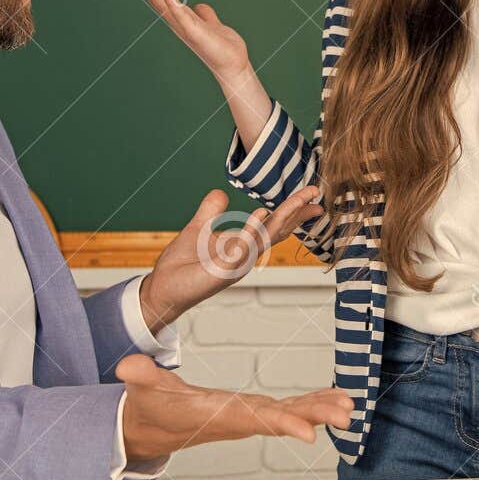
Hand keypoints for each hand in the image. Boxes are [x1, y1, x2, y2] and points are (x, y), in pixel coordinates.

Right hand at [118, 354, 352, 461]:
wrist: (152, 428)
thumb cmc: (150, 408)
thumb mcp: (141, 391)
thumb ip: (138, 378)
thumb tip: (126, 368)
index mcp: (218, 415)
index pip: (254, 420)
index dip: (283, 425)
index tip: (309, 434)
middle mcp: (240, 419)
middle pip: (282, 418)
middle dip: (315, 417)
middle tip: (347, 416)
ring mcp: (249, 416)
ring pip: (291, 413)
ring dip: (321, 409)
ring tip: (350, 406)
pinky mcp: (253, 410)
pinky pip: (288, 407)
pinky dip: (313, 402)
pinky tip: (336, 399)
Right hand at [125, 0, 250, 80]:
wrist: (234, 64)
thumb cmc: (221, 47)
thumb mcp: (211, 24)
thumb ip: (205, 14)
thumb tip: (199, 6)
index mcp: (182, 19)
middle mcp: (179, 23)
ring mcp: (186, 28)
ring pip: (164, 5)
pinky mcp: (196, 34)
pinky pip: (183, 17)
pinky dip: (173, 5)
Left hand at [137, 188, 322, 333]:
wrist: (162, 286)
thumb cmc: (182, 264)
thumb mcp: (198, 228)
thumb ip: (211, 211)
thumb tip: (221, 193)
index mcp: (243, 245)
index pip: (273, 226)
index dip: (293, 211)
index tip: (312, 196)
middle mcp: (245, 255)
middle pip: (277, 231)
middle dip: (296, 212)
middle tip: (316, 194)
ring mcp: (236, 264)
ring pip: (265, 238)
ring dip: (282, 219)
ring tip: (299, 200)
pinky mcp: (222, 271)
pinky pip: (240, 248)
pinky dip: (251, 230)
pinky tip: (261, 213)